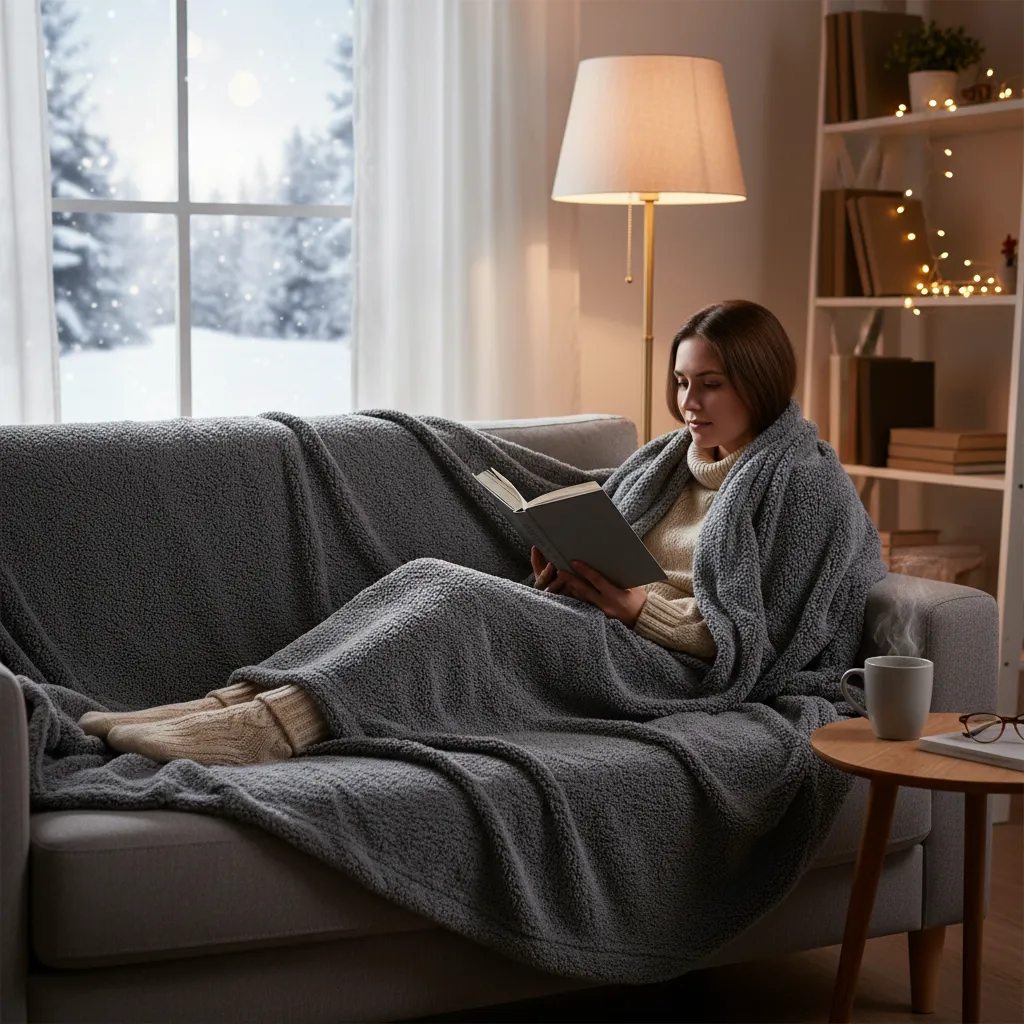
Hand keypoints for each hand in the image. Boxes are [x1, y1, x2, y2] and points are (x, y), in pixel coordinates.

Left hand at [531, 546, 647, 627]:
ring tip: (561, 579)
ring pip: (582, 598)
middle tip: (560, 571)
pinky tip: (570, 590)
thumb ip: (618, 578)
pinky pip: (586, 605)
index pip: (597, 580)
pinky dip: (578, 597)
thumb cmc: (640, 600)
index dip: (585, 571)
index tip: (574, 562)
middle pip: (584, 590)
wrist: (644, 619)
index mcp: (615, 595)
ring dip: (572, 588)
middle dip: (571, 580)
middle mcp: (606, 604)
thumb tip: (606, 564)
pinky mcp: (599, 616)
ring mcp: (601, 612)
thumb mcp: (632, 586)